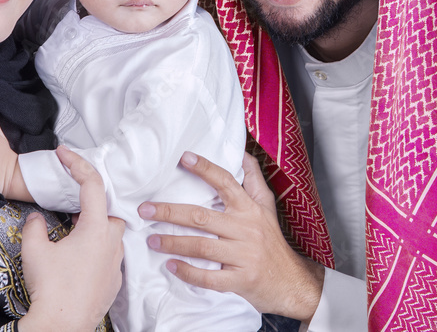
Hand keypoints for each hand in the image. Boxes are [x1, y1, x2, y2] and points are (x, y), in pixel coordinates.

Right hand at [19, 146, 124, 331]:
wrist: (61, 326)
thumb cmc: (50, 286)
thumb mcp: (34, 249)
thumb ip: (35, 225)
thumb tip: (37, 218)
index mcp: (96, 229)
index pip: (92, 185)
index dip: (77, 164)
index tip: (64, 154)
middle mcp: (112, 244)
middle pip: (109, 212)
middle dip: (92, 208)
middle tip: (69, 212)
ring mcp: (116, 265)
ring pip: (111, 237)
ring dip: (95, 232)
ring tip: (70, 238)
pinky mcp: (113, 284)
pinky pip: (109, 260)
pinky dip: (96, 255)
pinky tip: (77, 263)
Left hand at [139, 151, 324, 321]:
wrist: (292, 282)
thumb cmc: (273, 242)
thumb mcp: (267, 207)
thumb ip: (254, 180)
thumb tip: (242, 154)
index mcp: (249, 209)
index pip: (225, 182)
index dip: (205, 169)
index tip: (183, 158)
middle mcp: (246, 229)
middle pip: (202, 216)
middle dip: (170, 211)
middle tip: (144, 209)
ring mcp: (243, 255)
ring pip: (201, 246)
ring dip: (173, 243)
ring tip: (151, 240)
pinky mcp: (240, 280)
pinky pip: (210, 277)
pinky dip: (188, 272)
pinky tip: (171, 266)